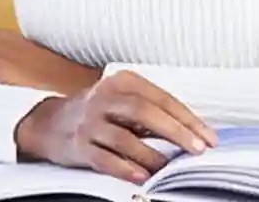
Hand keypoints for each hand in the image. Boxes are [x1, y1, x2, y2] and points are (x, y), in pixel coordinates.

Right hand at [15, 70, 218, 183]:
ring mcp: (89, 122)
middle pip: (144, 112)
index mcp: (122, 82)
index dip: (188, 119)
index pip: (161, 98)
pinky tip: (143, 176)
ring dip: (152, 155)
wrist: (49, 123)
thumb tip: (194, 132)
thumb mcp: (124, 102)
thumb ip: (154, 112)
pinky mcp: (79, 145)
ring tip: (170, 168)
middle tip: (197, 150)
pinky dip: (126, 168)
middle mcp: (104, 98)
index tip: (209, 137)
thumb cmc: (99, 113)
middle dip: (176, 132)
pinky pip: (105, 158)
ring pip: (125, 138)